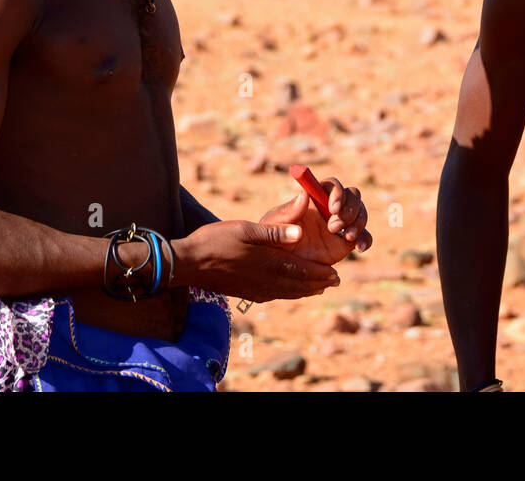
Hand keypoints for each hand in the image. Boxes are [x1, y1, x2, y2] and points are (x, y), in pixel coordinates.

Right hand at [173, 219, 339, 302]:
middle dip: (318, 283)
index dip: (320, 273)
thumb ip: (274, 231)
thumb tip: (300, 233)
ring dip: (304, 290)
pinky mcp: (244, 292)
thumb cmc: (215, 240)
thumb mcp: (245, 229)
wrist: (187, 263)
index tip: (336, 274)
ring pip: (286, 292)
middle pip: (298, 285)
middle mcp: (264, 281)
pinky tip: (288, 291)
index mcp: (268, 263)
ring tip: (318, 288)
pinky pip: (273, 295)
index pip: (301, 270)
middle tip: (335, 282)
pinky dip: (287, 293)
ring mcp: (254, 289)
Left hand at [260, 178, 371, 264]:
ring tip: (346, 237)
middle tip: (335, 226)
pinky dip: (365, 239)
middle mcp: (330, 208)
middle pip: (353, 195)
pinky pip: (364, 235)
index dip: (337, 192)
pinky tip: (360, 247)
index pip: (332, 185)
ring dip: (358, 222)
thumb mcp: (274, 226)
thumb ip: (288, 211)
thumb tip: (304, 194)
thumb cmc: (272, 241)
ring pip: (361, 213)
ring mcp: (341, 224)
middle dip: (350, 208)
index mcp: (313, 199)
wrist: (281, 268)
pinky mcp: (347, 242)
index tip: (333, 208)